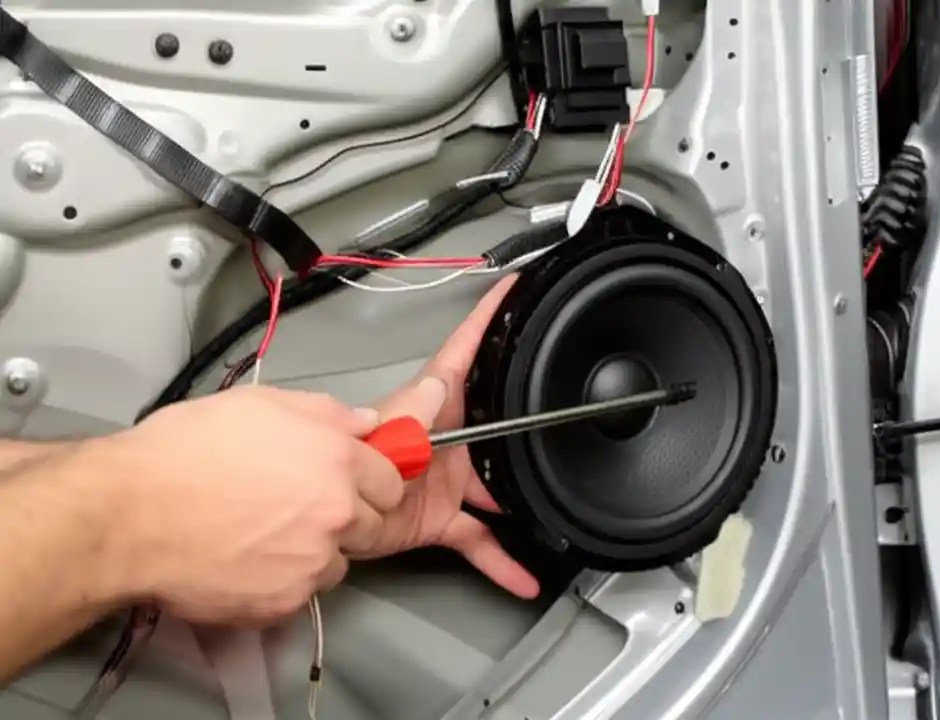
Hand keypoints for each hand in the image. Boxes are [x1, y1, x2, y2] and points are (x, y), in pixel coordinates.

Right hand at [99, 386, 402, 625]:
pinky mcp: (285, 602)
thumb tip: (367, 423)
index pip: (391, 479)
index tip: (347, 483)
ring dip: (316, 553)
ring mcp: (313, 562)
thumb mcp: (258, 405)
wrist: (128, 515)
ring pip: (337, 562)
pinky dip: (281, 582)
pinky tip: (245, 561)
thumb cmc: (184, 451)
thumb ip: (325, 412)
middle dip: (348, 518)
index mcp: (337, 460)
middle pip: (373, 524)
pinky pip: (300, 593)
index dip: (370, 480)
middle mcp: (337, 513)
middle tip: (300, 509)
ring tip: (266, 537)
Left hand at [352, 276, 540, 599]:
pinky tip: (526, 578)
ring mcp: (449, 478)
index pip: (467, 348)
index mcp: (435, 403)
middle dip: (527, 417)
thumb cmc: (343, 464)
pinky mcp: (442, 517)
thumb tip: (437, 389)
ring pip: (500, 485)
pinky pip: (480, 539)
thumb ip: (410, 415)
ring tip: (560, 507)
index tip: (515, 285)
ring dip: (524, 498)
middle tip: (561, 411)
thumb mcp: (384, 435)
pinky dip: (501, 561)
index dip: (490, 315)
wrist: (320, 519)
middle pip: (499, 419)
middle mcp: (450, 437)